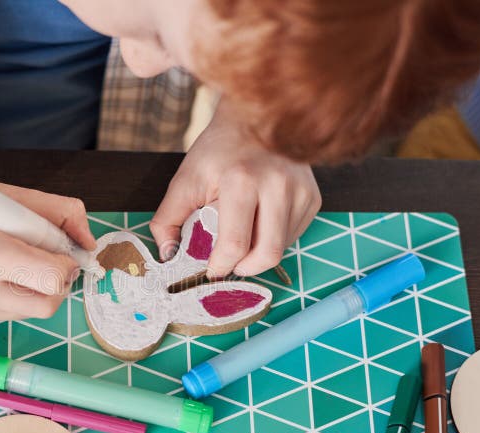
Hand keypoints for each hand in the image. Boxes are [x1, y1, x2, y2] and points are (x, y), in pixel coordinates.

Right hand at [0, 182, 95, 320]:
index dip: (67, 264)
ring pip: (36, 311)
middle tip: (50, 256)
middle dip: (60, 281)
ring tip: (22, 258)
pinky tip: (6, 270)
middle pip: (50, 304)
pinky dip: (23, 292)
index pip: (53, 280)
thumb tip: (89, 246)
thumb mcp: (19, 197)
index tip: (63, 250)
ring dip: (42, 288)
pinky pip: (17, 311)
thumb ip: (65, 215)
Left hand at [150, 99, 320, 277]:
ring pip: (282, 248)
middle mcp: (277, 185)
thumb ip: (168, 220)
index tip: (210, 269)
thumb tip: (167, 255)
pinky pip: (293, 236)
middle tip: (229, 263)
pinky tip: (260, 223)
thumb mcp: (185, 179)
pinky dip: (273, 239)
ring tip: (243, 237)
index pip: (235, 245)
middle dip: (244, 268)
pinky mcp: (313, 196)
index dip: (220, 266)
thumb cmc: (218, 150)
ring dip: (259, 254)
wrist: (257, 116)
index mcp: (241, 180)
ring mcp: (300, 191)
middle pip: (267, 254)